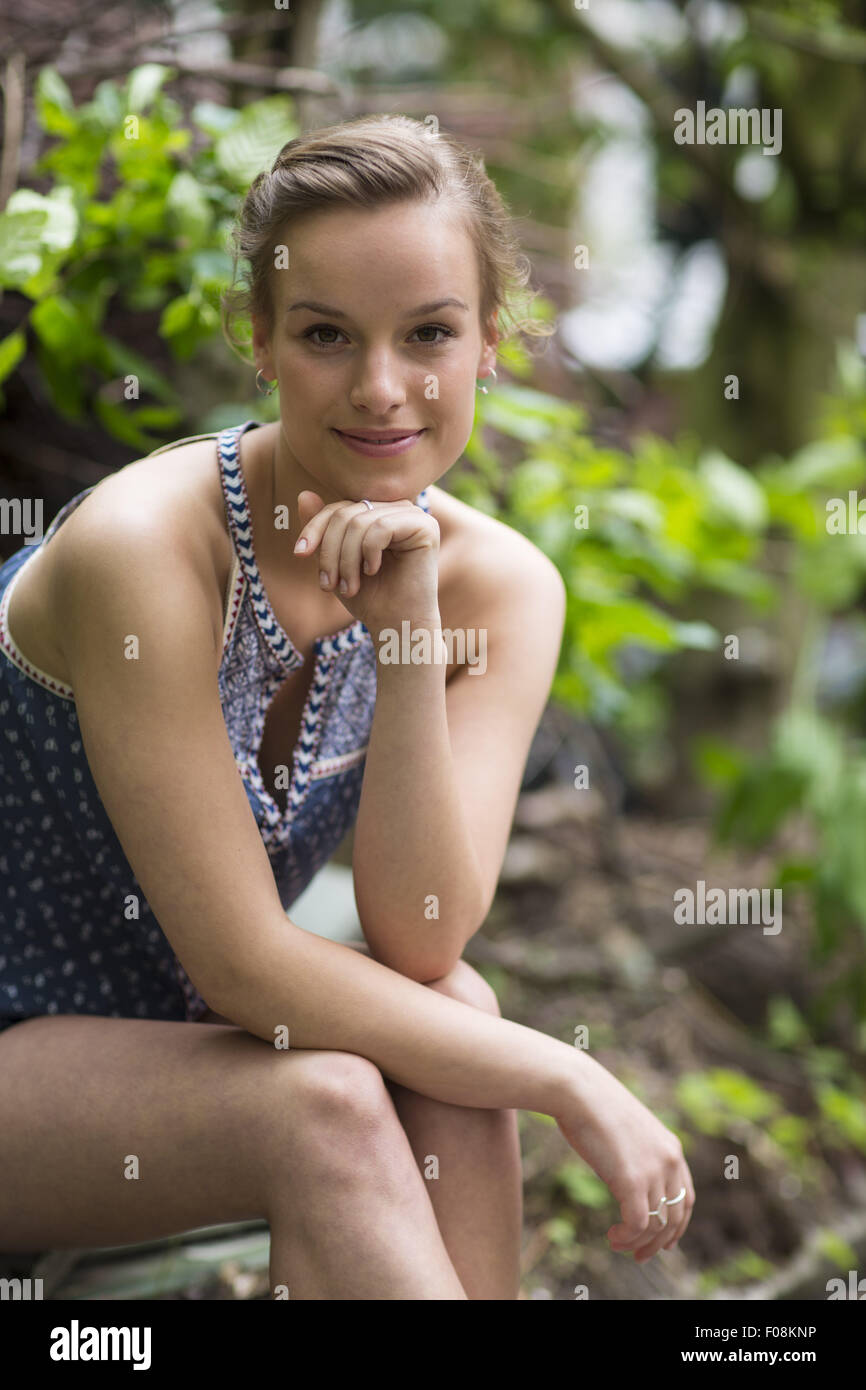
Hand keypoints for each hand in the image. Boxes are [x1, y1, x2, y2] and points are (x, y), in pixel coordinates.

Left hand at [293, 491, 440, 635]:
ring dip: (346, 559)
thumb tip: (303, 493)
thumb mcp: (335, 561)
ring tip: (349, 587)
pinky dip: (369, 552)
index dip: (314, 528)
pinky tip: (373, 571)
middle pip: (346, 514)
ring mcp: (413, 515)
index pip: (338, 508)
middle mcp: (397, 509)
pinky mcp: (425, 526)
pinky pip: (382, 527)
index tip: (299, 554)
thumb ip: (323, 528)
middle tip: (328, 585)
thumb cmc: (369, 597)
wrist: (395, 625)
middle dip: (330, 552)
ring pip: (361, 522)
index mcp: (378, 513)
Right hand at [555, 1057, 694, 1260]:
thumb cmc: (592, 1106)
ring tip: (618, 1244)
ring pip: (657, 1224)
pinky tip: (612, 1237)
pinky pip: (639, 1225)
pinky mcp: (633, 1181)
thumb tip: (627, 1175)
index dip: (677, 1224)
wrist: (577, 1090)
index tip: (663, 1241)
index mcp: (671, 1147)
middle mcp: (669, 1160)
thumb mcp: (626, 1131)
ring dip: (638, 1242)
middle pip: (676, 1216)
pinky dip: (627, 1237)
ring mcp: (653, 1171)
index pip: (686, 1197)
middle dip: (659, 1242)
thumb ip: (636, 1153)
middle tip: (639, 1256)